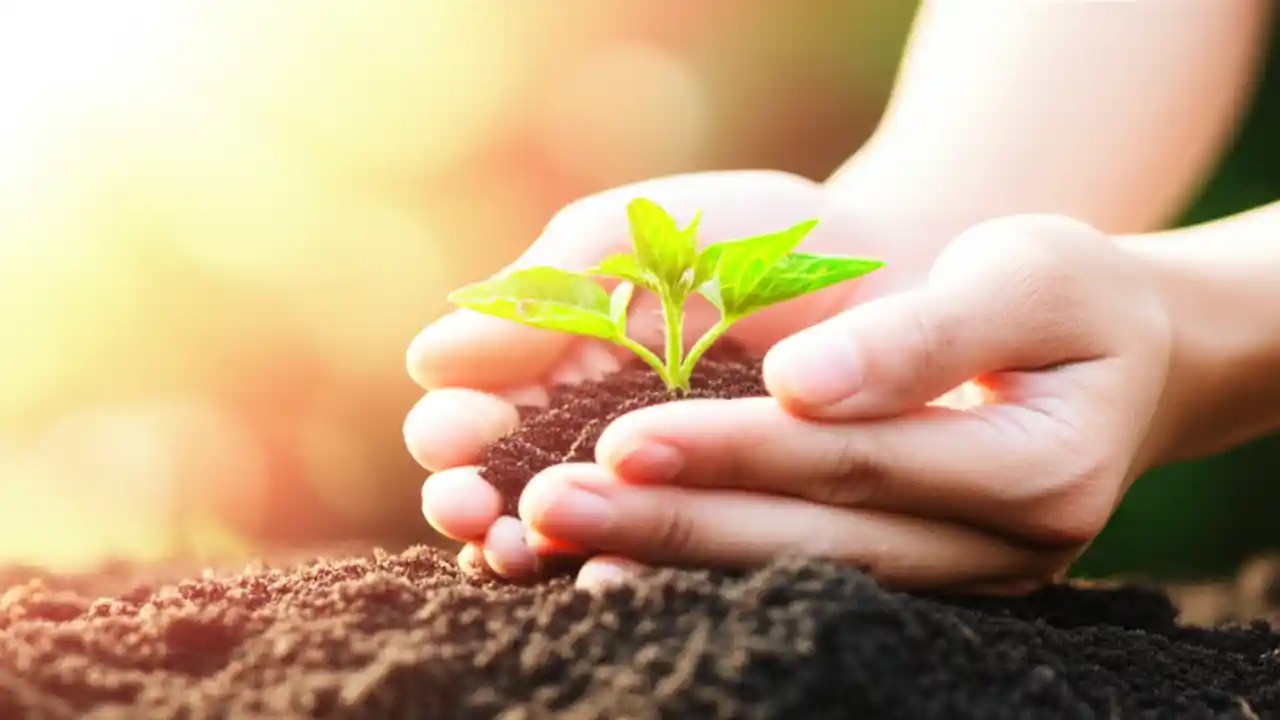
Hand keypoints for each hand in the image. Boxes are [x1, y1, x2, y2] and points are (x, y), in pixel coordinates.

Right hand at [405, 170, 943, 579]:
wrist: (897, 270)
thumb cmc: (762, 239)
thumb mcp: (640, 236)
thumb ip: (545, 287)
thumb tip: (427, 359)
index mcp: (560, 356)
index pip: (477, 406)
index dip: (454, 425)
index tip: (457, 434)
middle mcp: (594, 428)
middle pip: (502, 481)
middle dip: (470, 498)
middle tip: (467, 506)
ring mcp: (654, 480)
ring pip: (566, 528)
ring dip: (523, 546)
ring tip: (513, 548)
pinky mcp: (717, 518)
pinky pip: (656, 551)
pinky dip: (615, 562)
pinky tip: (597, 570)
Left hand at [519, 215, 1175, 591]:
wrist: (1125, 361)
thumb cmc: (1074, 302)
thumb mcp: (1029, 279)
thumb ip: (923, 334)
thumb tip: (799, 380)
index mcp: (1033, 472)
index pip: (856, 461)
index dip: (735, 451)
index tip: (618, 439)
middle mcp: (994, 552)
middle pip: (808, 542)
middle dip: (671, 524)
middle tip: (546, 509)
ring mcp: (956, 581)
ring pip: (793, 577)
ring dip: (669, 560)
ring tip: (553, 544)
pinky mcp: (916, 581)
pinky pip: (798, 579)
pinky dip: (702, 569)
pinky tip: (614, 560)